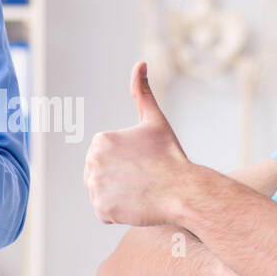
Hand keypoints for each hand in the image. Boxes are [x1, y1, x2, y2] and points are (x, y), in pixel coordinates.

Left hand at [84, 61, 190, 226]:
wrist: (184, 191)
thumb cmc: (171, 156)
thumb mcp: (155, 121)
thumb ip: (142, 92)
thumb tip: (140, 63)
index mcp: (101, 140)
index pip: (104, 156)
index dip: (124, 162)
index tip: (142, 164)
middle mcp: (92, 161)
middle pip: (99, 174)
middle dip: (117, 178)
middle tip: (142, 180)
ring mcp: (96, 186)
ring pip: (100, 193)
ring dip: (116, 196)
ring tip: (138, 191)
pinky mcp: (101, 209)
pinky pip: (103, 212)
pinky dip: (116, 212)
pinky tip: (135, 204)